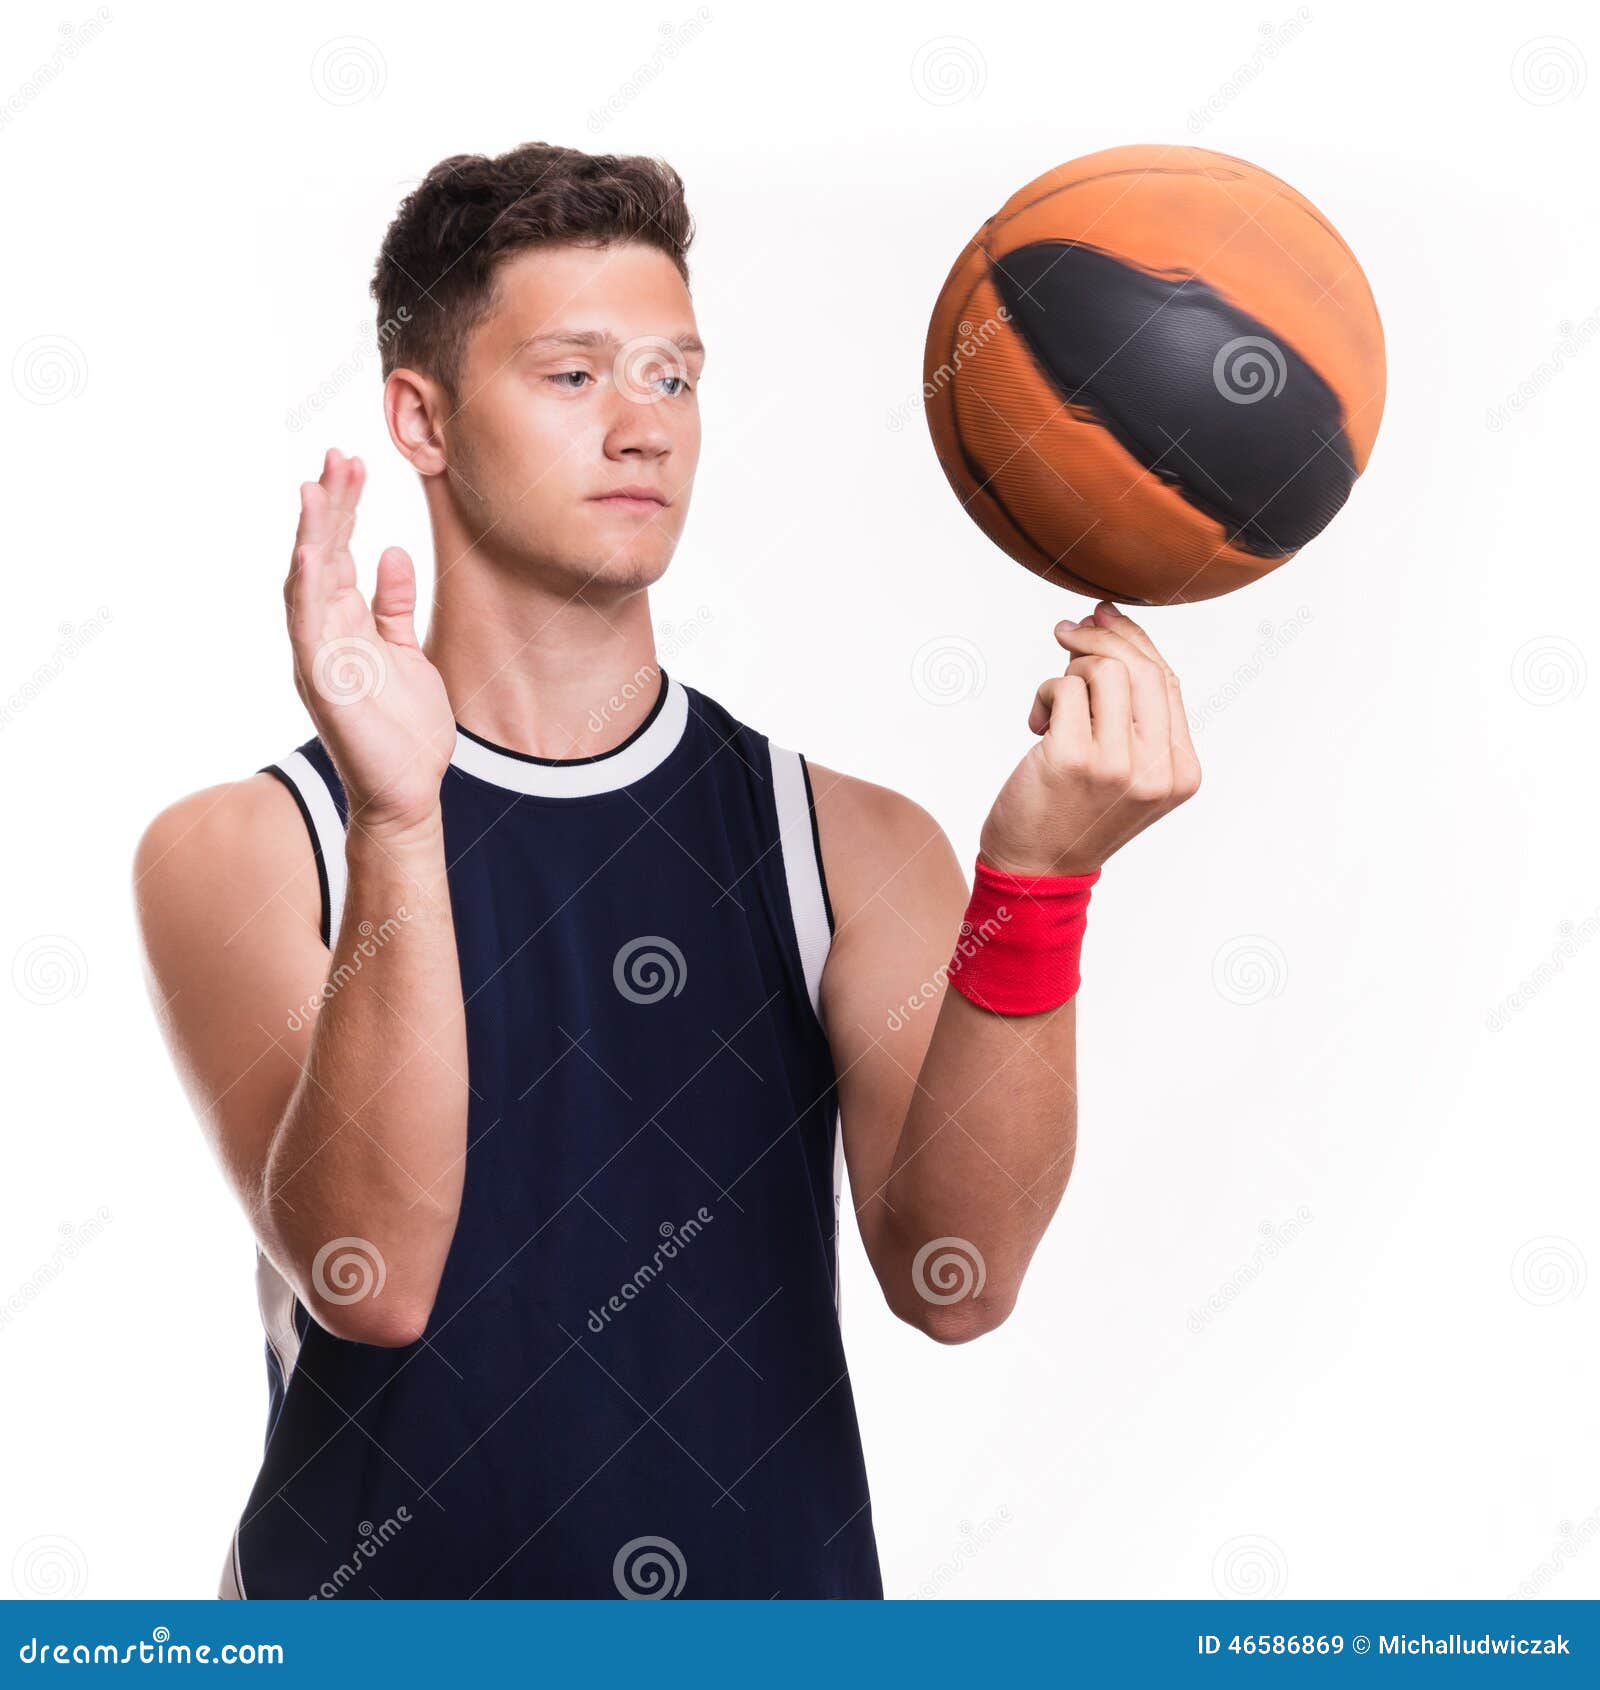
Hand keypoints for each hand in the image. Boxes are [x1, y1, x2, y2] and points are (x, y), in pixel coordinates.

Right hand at [284, 448, 456, 838]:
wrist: (408, 792)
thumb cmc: (405, 728)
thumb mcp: (409, 653)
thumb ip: (395, 605)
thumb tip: (393, 552)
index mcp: (346, 625)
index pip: (340, 555)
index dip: (345, 510)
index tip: (355, 465)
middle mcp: (325, 633)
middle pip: (321, 556)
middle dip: (329, 506)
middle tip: (337, 455)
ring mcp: (319, 655)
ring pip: (307, 582)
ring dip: (312, 533)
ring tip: (316, 485)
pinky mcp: (322, 681)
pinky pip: (309, 626)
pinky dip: (309, 587)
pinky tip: (315, 550)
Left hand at [979, 601, 1201, 876]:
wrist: (1038, 869)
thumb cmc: (1075, 811)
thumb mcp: (1128, 769)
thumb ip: (1136, 714)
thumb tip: (1111, 625)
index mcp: (1182, 771)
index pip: (1167, 681)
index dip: (1133, 640)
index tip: (1101, 616)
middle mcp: (1159, 770)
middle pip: (1142, 668)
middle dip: (1099, 638)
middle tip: (1065, 634)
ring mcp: (1118, 765)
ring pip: (1104, 671)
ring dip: (1068, 672)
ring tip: (1053, 707)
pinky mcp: (1074, 759)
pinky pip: (1065, 687)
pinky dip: (1045, 694)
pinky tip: (1037, 725)